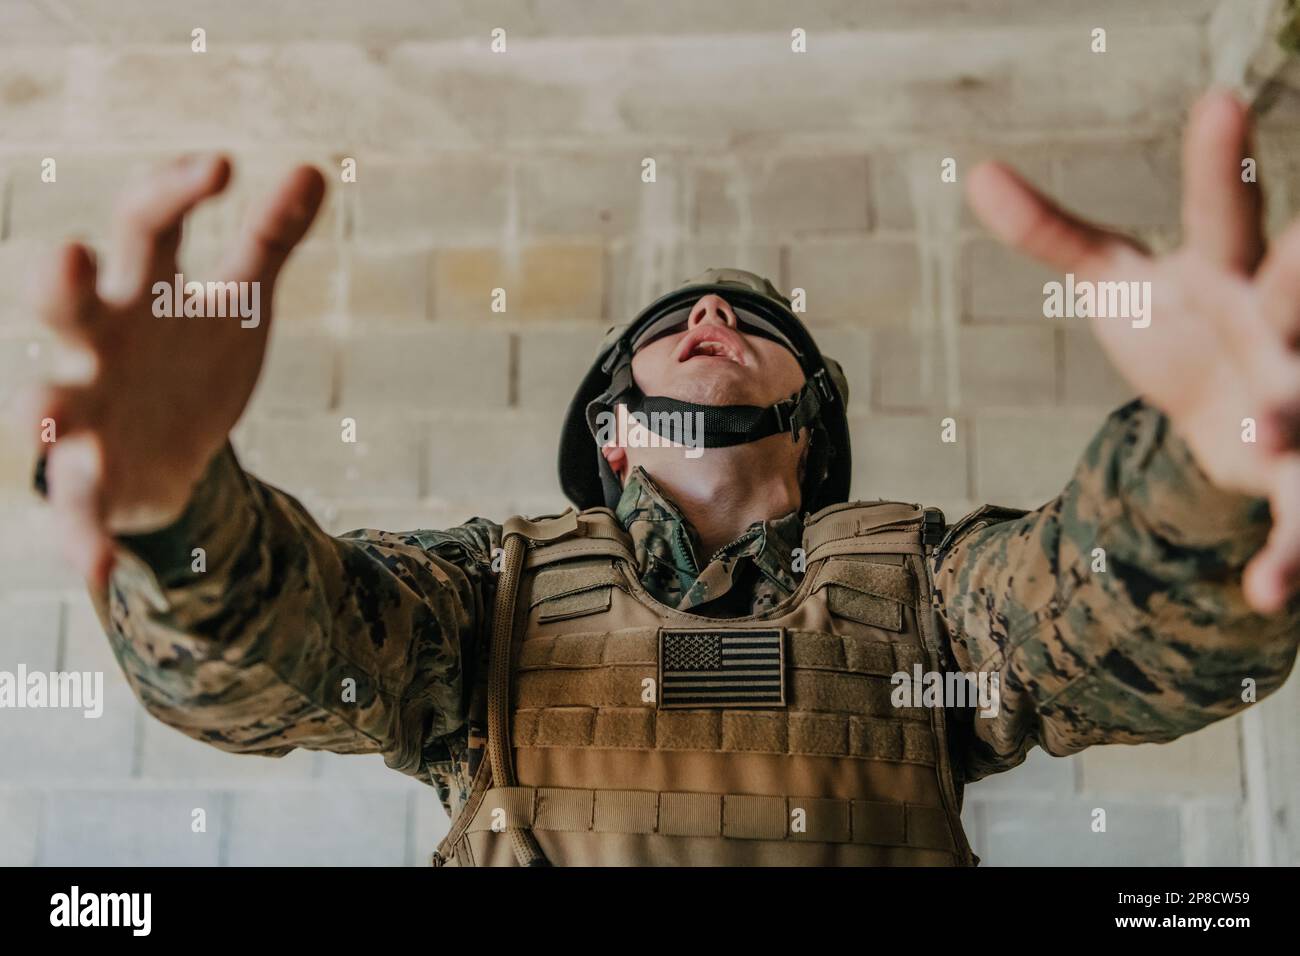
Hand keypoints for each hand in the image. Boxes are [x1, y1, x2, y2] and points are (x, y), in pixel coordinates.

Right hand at [17, 156, 324, 587]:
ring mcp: (87, 409)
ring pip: (49, 402)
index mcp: (141, 289)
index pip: (145, 223)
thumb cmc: (196, 357)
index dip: (175, 189)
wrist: (179, 446)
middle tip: (72, 257)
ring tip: (53, 424)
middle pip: (68, 302)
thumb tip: (318, 168)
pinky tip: (95, 570)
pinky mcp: (91, 478)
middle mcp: (100, 341)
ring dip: (48, 411)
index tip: (224, 164)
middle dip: (63, 282)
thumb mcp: (239, 303)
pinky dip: (79, 537)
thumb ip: (268, 240)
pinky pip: (73, 507)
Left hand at [967, 90, 1299, 614]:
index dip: (1218, 162)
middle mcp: (1275, 327)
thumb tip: (971, 172)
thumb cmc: (1180, 328)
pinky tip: (1263, 592)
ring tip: (1275, 429)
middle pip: (1296, 292)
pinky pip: (1296, 515)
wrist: (1226, 411)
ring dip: (1294, 416)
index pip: (1222, 210)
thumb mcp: (1116, 281)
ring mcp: (1293, 397)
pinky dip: (1288, 553)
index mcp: (1228, 271)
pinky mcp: (1289, 474)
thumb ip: (1051, 232)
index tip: (1216, 98)